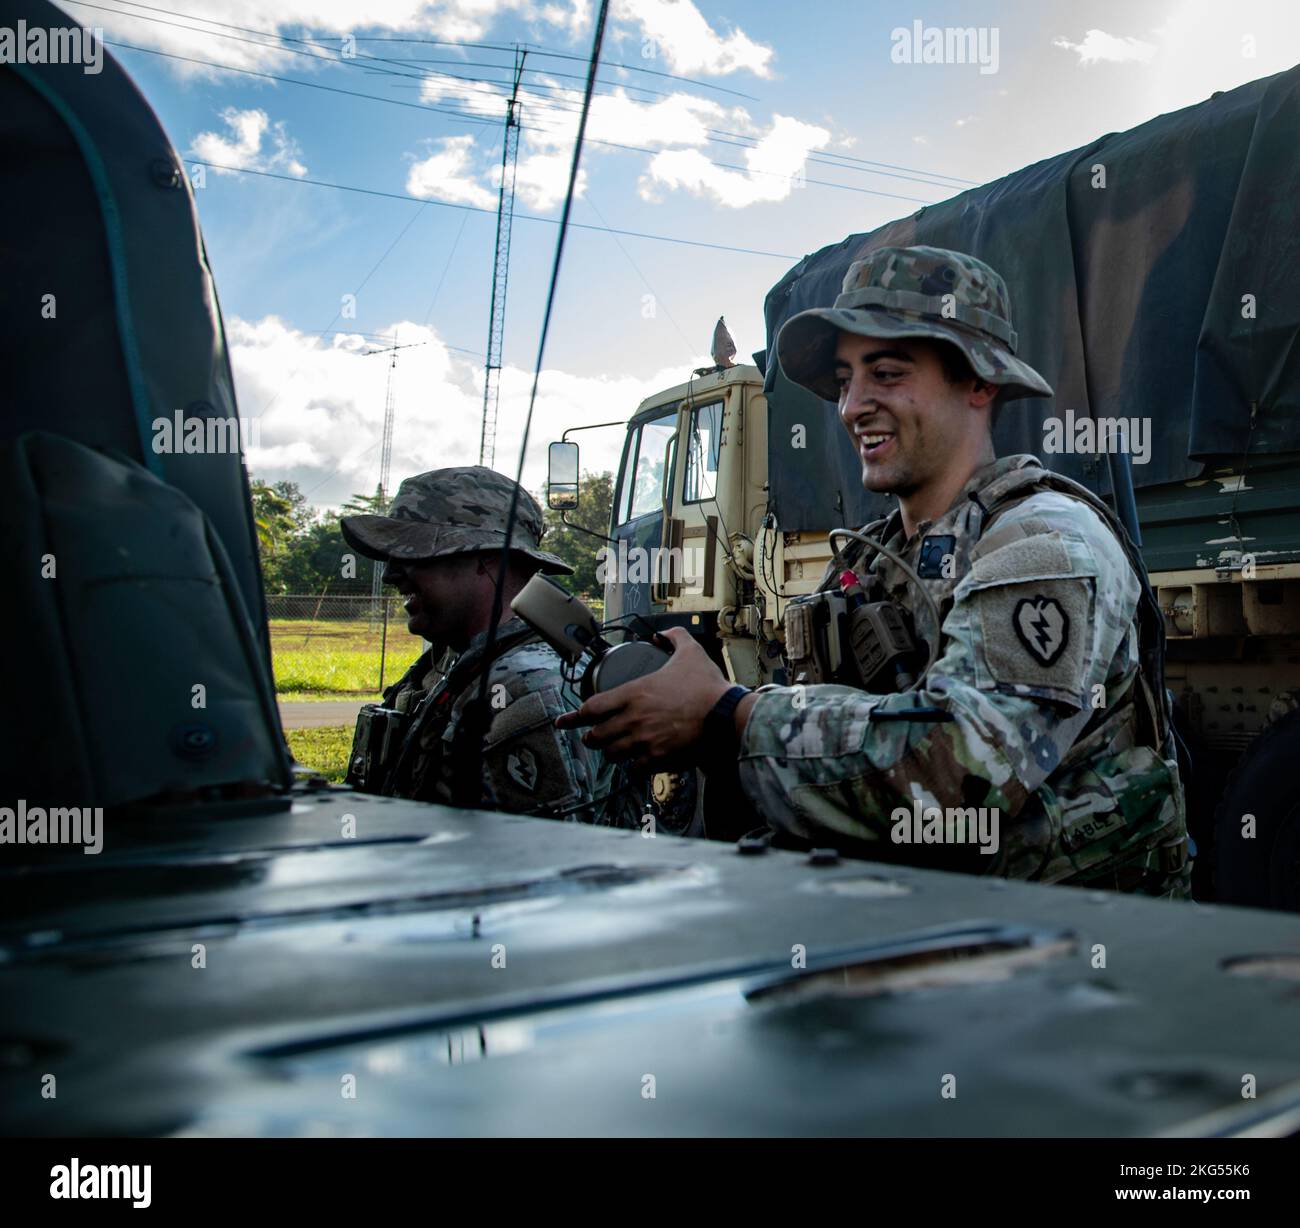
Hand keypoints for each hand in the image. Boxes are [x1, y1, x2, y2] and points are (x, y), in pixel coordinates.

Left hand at [555, 627, 733, 769]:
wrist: (725, 714)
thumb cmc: (706, 686)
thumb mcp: (690, 652)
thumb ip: (674, 638)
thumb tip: (664, 633)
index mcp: (634, 694)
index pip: (591, 708)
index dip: (577, 715)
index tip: (566, 720)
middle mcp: (633, 719)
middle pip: (596, 735)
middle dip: (591, 737)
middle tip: (590, 737)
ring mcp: (644, 741)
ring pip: (612, 754)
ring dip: (610, 752)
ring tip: (610, 751)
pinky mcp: (658, 758)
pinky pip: (634, 769)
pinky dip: (632, 768)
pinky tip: (634, 765)